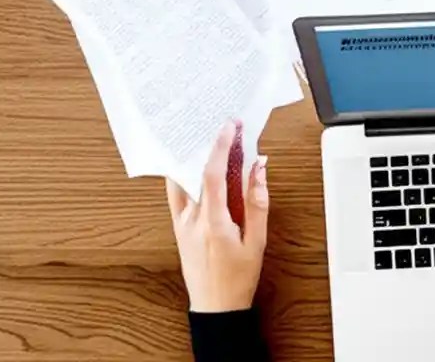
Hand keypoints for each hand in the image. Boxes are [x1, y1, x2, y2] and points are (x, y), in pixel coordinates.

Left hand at [165, 122, 269, 312]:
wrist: (215, 307)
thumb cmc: (237, 279)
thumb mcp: (257, 242)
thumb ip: (257, 203)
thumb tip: (258, 171)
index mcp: (213, 223)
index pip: (213, 174)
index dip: (221, 146)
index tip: (230, 126)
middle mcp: (192, 221)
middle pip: (198, 172)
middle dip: (213, 145)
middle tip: (226, 128)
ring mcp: (182, 224)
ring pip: (184, 180)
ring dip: (197, 158)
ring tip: (211, 140)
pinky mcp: (178, 228)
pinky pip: (176, 194)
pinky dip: (184, 175)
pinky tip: (193, 165)